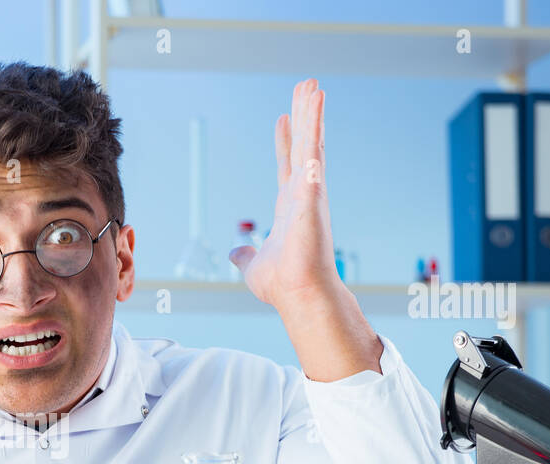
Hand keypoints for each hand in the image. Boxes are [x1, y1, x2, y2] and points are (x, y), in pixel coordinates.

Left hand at [230, 78, 344, 313]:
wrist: (298, 293)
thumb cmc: (282, 283)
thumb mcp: (253, 265)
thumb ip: (245, 255)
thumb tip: (235, 252)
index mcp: (289, 208)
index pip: (287, 166)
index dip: (285, 142)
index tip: (283, 119)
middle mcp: (302, 195)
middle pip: (304, 146)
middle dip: (304, 117)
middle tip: (306, 88)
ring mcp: (310, 191)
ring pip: (311, 142)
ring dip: (311, 112)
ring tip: (311, 84)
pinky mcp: (313, 190)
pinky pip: (313, 150)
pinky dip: (314, 124)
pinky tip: (315, 101)